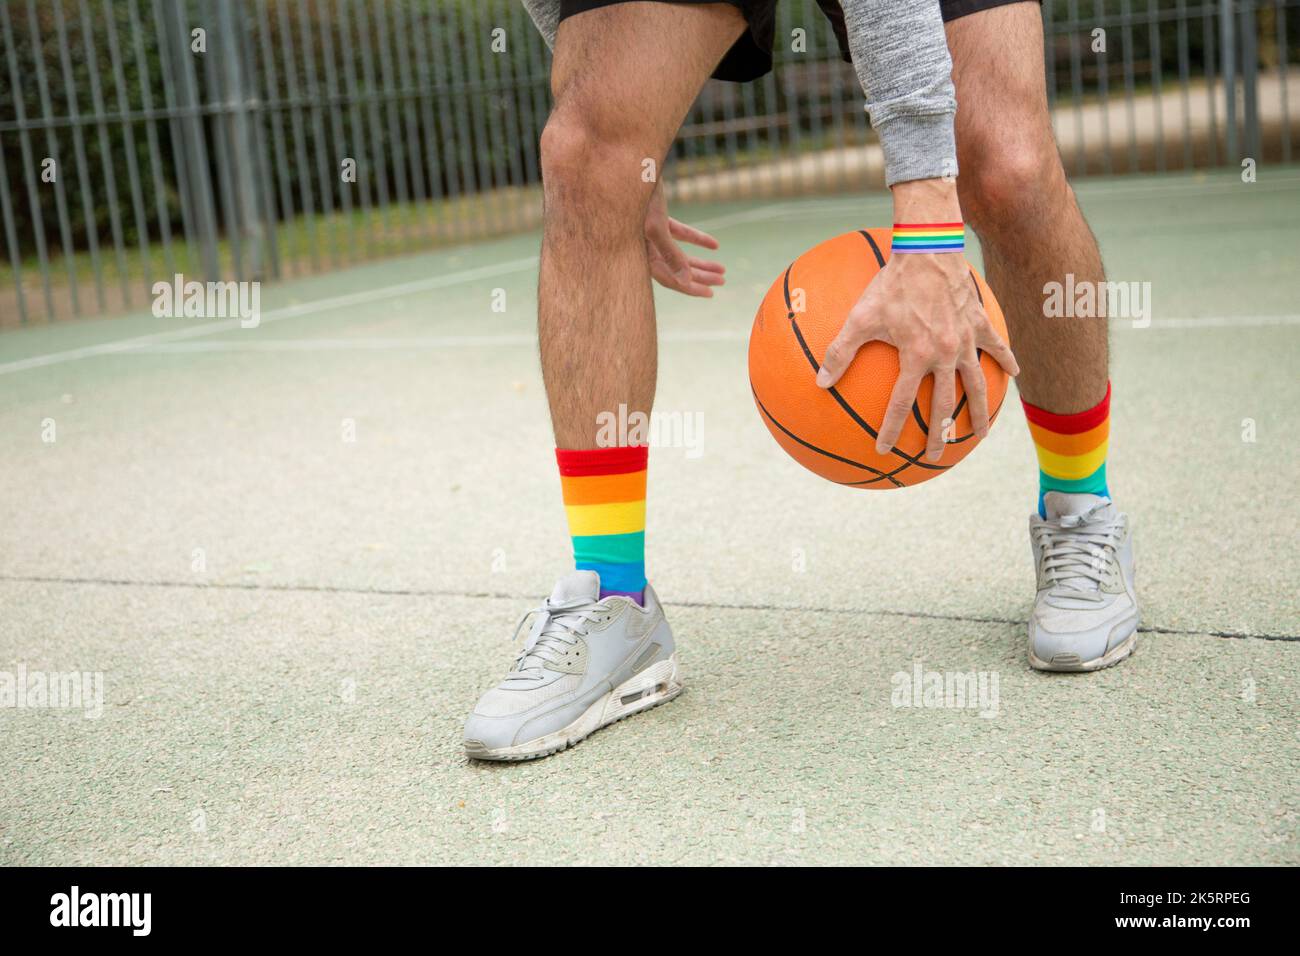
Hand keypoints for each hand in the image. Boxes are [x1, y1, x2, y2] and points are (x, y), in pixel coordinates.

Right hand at [644, 181, 725, 296]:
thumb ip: (670, 253)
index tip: (710, 293)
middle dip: (700, 277)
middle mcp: (646, 248)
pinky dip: (697, 239)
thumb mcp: (656, 226)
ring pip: (680, 254)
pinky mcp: (658, 217)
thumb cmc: (638, 196)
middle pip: (677, 270)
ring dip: (701, 262)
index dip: (690, 288)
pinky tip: (715, 246)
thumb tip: (686, 279)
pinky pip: (680, 234)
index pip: (669, 279)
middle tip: (722, 282)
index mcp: (642, 254)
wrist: (630, 164)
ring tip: (722, 270)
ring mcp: (651, 233)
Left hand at [815, 250, 1018, 461]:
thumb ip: (839, 351)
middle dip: (939, 435)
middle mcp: (945, 355)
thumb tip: (820, 382)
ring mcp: (966, 341)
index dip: (891, 428)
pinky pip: (997, 347)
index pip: (902, 404)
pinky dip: (1006, 360)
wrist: (927, 249)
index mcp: (916, 357)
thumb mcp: (859, 318)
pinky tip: (1014, 375)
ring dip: (979, 413)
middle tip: (935, 457)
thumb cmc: (889, 283)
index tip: (883, 449)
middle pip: (944, 405)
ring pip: (977, 385)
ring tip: (980, 435)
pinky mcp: (980, 324)